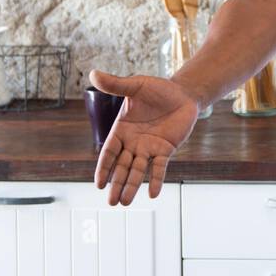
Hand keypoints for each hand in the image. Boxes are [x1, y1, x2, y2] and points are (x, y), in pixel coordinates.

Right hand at [90, 68, 199, 205]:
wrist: (182, 93)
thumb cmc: (156, 89)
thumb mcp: (135, 85)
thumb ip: (116, 85)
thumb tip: (93, 73)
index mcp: (121, 130)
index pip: (109, 152)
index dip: (103, 167)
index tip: (98, 184)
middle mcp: (133, 142)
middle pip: (121, 166)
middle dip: (116, 183)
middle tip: (110, 202)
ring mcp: (149, 147)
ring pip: (137, 170)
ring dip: (131, 186)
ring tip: (124, 202)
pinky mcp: (166, 149)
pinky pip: (159, 167)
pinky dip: (156, 180)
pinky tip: (153, 193)